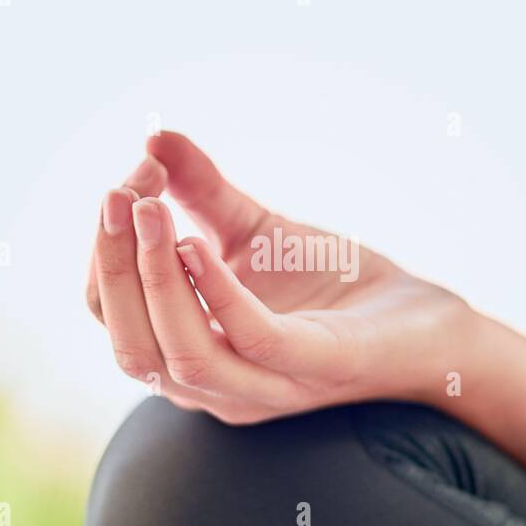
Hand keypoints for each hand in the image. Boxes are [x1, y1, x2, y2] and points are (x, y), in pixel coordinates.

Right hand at [86, 132, 472, 423]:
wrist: (422, 322)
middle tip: (118, 195)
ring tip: (149, 210)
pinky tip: (198, 243)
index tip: (123, 185)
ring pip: (178, 356)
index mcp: (188, 354)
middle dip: (112, 267)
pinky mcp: (316, 368)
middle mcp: (215, 388)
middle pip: (129, 345)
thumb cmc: (331, 283)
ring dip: (153, 279)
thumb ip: (201, 191)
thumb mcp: (254, 231)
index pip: (113, 316)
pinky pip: (251, 340)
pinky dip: (217, 292)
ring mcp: (264, 388)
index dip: (104, 252)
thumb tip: (153, 137)